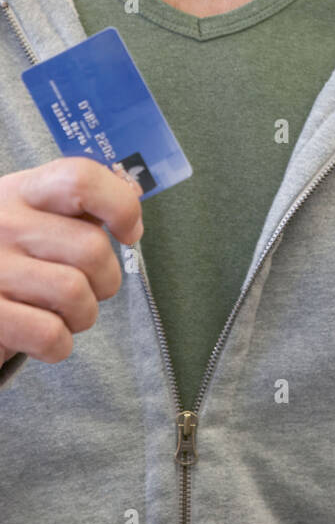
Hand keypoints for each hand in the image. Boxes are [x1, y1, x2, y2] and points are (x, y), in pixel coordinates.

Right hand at [0, 157, 143, 367]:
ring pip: (75, 293)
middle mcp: (3, 223)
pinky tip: (46, 336)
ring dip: (82, 315)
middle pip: (91, 248)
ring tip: (63, 313)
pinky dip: (59, 345)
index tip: (128, 233)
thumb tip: (133, 198)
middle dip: (105, 280)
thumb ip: (82, 206)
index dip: (120, 206)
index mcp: (23, 192)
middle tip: (88, 289)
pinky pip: (49, 334)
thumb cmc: (14, 257)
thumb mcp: (36, 217)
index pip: (81, 179)